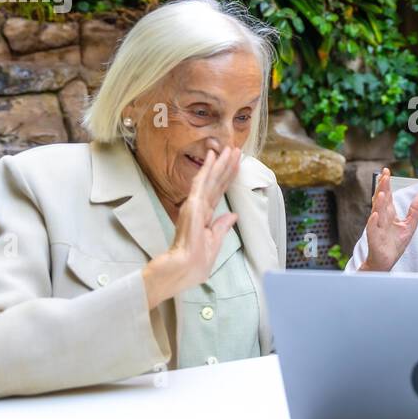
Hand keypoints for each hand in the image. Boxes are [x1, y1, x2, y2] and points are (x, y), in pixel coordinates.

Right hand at [141, 147, 240, 308]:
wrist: (182, 270)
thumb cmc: (195, 263)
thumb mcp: (213, 244)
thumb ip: (221, 227)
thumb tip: (233, 215)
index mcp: (204, 218)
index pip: (218, 194)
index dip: (227, 179)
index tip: (235, 166)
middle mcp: (200, 208)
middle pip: (216, 183)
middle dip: (226, 166)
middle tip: (235, 150)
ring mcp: (195, 205)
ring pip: (210, 179)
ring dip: (221, 163)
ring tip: (230, 149)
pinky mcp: (192, 205)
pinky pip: (201, 183)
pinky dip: (208, 169)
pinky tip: (213, 157)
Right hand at [359, 167, 417, 271]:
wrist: (385, 261)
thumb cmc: (394, 244)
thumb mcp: (409, 226)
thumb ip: (415, 211)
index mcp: (388, 214)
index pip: (387, 196)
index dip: (386, 184)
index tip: (387, 171)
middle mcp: (381, 218)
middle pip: (381, 200)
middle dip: (382, 188)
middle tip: (384, 175)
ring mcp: (377, 228)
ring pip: (377, 212)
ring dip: (379, 202)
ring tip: (382, 192)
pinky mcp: (374, 239)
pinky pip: (372, 229)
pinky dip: (373, 222)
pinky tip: (374, 215)